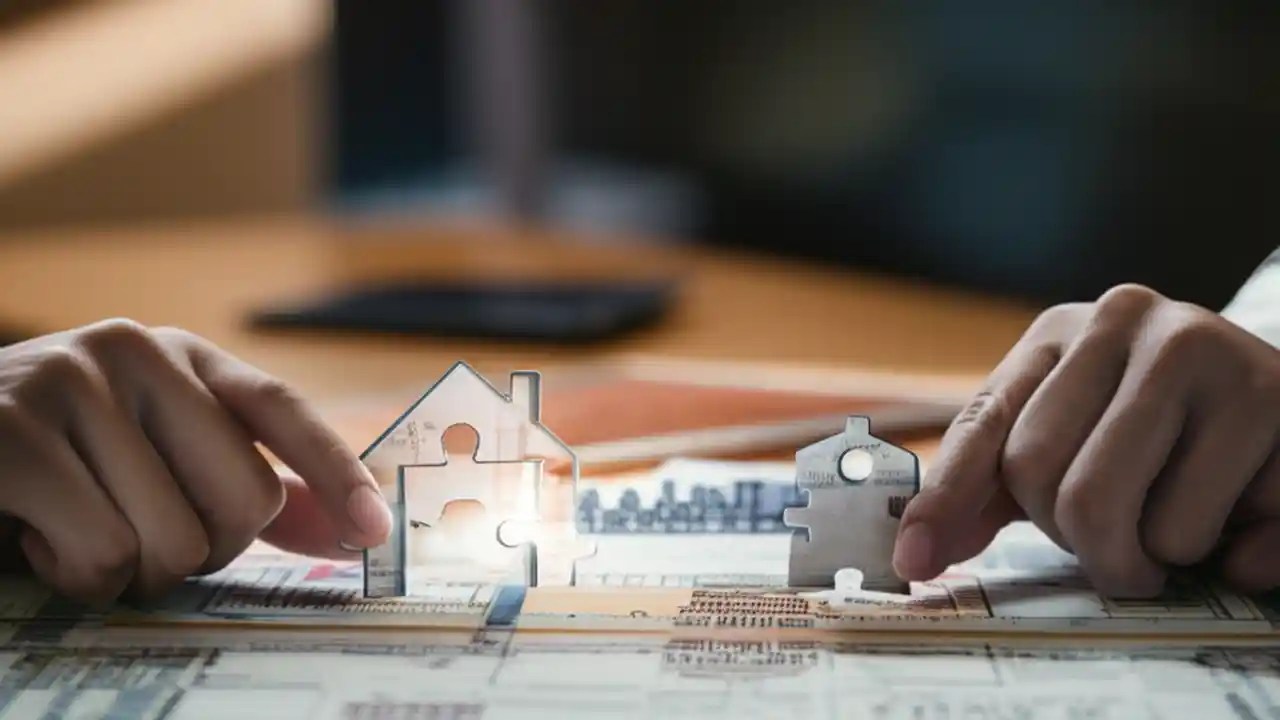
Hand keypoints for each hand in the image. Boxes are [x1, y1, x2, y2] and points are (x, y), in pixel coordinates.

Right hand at [0, 319, 391, 604]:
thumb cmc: (55, 465)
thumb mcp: (152, 458)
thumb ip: (239, 483)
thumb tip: (347, 524)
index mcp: (182, 356)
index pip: (282, 408)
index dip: (334, 470)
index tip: (374, 529)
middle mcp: (135, 351)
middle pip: (245, 498)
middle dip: (201, 551)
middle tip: (138, 537)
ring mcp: (70, 381)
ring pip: (172, 539)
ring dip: (126, 571)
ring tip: (73, 530)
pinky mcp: (10, 433)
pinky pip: (103, 553)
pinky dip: (75, 575)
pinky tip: (36, 539)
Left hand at [892, 284, 1279, 596]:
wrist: (1279, 399)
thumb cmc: (1155, 431)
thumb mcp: (1061, 440)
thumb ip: (984, 490)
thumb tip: (916, 553)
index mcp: (1061, 330)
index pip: (986, 429)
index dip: (946, 504)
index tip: (914, 563)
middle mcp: (1130, 322)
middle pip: (1049, 482)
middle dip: (1079, 541)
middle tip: (1116, 542)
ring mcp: (1209, 352)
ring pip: (1132, 518)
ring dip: (1152, 556)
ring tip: (1178, 523)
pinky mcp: (1277, 400)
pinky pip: (1215, 535)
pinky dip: (1226, 557)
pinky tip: (1240, 513)